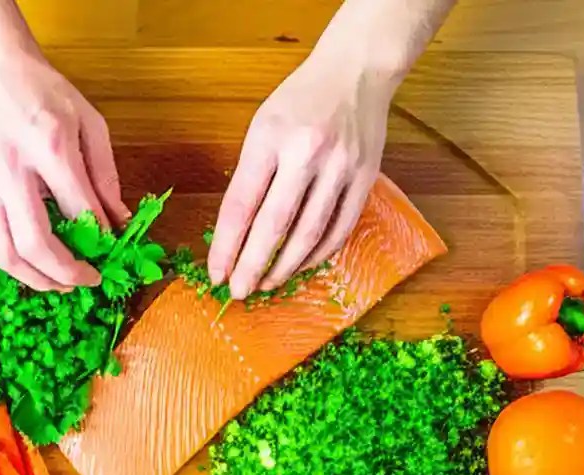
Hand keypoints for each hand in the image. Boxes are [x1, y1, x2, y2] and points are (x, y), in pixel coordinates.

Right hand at [0, 52, 129, 290]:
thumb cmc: (42, 90)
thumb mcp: (89, 121)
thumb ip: (105, 174)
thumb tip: (119, 220)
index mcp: (50, 146)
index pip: (79, 210)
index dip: (99, 239)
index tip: (111, 250)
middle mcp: (12, 171)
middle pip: (35, 243)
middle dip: (66, 273)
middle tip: (87, 281)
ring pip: (2, 253)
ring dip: (33, 279)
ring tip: (58, 285)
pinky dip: (7, 264)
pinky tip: (29, 267)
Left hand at [208, 48, 397, 298]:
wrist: (356, 72)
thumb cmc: (299, 100)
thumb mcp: (262, 125)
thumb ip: (251, 174)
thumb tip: (237, 234)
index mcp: (270, 137)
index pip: (241, 204)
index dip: (226, 246)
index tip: (217, 273)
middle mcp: (307, 153)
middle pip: (274, 225)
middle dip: (252, 266)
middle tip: (239, 293)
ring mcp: (340, 167)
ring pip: (310, 234)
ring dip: (285, 267)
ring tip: (267, 284)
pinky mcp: (366, 178)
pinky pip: (339, 229)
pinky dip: (318, 254)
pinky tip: (301, 266)